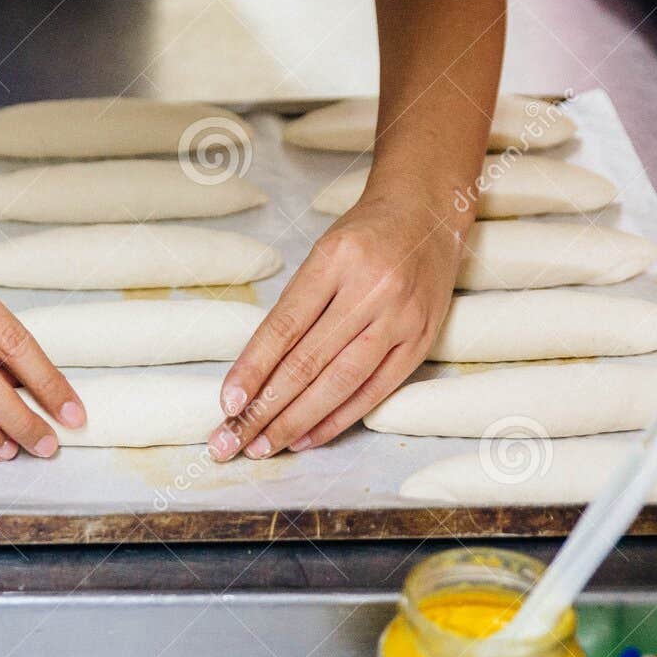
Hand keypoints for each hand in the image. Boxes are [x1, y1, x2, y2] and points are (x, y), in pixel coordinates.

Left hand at [208, 190, 462, 459]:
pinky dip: (339, 418)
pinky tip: (309, 437)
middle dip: (266, 408)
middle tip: (233, 441)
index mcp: (335, 259)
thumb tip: (257, 373)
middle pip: (308, 362)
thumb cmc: (363, 235)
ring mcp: (401, 317)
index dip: (253, 369)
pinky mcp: (422, 340)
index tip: (227, 403)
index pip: (284, 326)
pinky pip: (376, 389)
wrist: (429, 211)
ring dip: (298, 421)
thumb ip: (297, 307)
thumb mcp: (322, 253)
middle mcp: (370, 289)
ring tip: (264, 445)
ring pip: (340, 382)